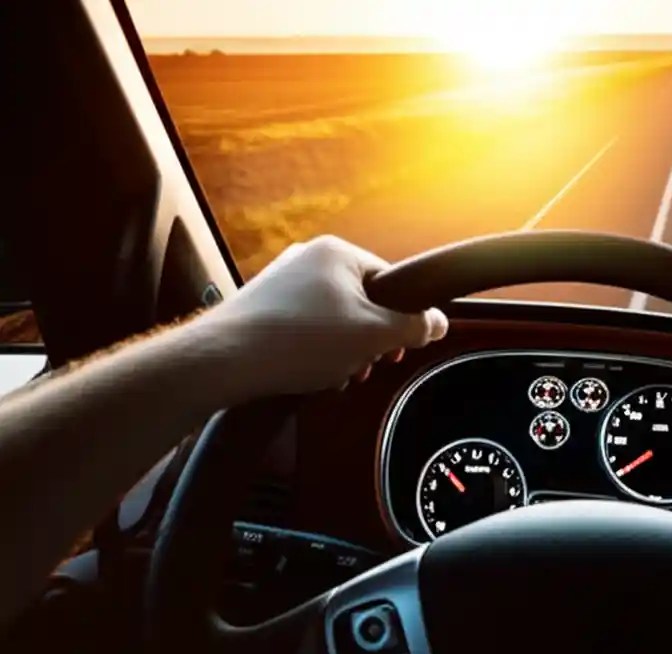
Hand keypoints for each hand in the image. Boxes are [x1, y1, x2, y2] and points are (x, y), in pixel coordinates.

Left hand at [196, 236, 446, 397]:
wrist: (224, 361)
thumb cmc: (298, 341)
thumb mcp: (374, 335)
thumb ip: (415, 326)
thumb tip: (438, 321)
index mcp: (337, 252)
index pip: (393, 282)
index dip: (402, 319)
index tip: (398, 347)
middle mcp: (307, 259)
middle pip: (363, 302)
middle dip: (369, 340)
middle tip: (365, 364)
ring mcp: (281, 283)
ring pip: (334, 319)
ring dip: (343, 351)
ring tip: (334, 374)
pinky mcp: (262, 309)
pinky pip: (305, 329)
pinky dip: (314, 352)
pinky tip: (308, 374)